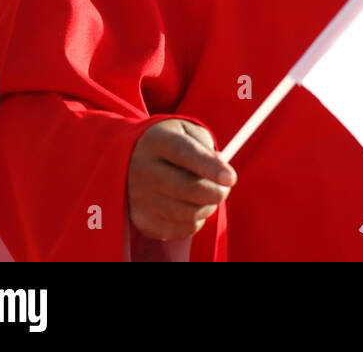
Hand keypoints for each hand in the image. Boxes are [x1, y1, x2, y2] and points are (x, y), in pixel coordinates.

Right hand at [127, 119, 235, 240]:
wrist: (130, 160)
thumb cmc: (170, 144)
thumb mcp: (187, 132)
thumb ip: (206, 147)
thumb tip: (221, 170)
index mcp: (156, 141)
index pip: (184, 153)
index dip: (210, 167)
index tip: (231, 179)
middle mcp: (142, 168)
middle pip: (187, 188)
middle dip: (216, 192)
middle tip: (225, 189)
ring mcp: (138, 196)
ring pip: (187, 213)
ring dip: (208, 208)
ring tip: (209, 197)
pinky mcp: (140, 219)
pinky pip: (179, 230)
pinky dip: (195, 222)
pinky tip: (192, 208)